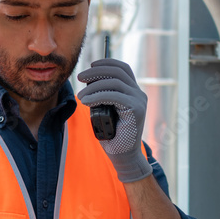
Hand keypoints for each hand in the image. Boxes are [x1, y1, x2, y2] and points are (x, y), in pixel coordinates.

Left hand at [77, 58, 151, 182]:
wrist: (123, 155)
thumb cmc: (112, 134)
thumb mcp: (106, 110)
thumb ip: (102, 95)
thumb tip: (88, 82)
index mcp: (133, 92)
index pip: (123, 68)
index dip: (107, 63)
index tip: (91, 65)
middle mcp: (138, 94)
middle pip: (118, 72)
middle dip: (96, 71)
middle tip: (80, 77)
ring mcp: (139, 101)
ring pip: (114, 82)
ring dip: (93, 86)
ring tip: (80, 96)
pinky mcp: (136, 110)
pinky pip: (114, 96)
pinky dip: (97, 96)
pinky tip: (86, 101)